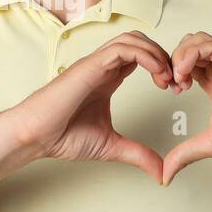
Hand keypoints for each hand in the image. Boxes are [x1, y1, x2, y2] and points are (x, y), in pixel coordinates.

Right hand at [7, 30, 174, 183]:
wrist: (35, 137)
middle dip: (164, 56)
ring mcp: (96, 64)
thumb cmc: (62, 137)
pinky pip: (123, 48)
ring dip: (157, 54)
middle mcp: (102, 67)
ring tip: (168, 78)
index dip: (162, 67)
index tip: (175, 90)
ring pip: (133, 39)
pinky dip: (145, 56)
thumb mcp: (111, 147)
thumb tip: (161, 173)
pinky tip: (157, 74)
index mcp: (107, 79)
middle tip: (176, 82)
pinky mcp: (90, 66)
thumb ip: (138, 154)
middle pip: (140, 41)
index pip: (141, 57)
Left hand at [161, 31, 211, 186]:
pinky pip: (209, 45)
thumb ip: (185, 154)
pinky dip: (190, 54)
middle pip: (188, 45)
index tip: (168, 91)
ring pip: (196, 39)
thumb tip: (165, 176)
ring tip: (178, 79)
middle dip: (171, 60)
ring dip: (179, 55)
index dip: (170, 71)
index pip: (185, 62)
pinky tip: (185, 75)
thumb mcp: (210, 144)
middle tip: (170, 83)